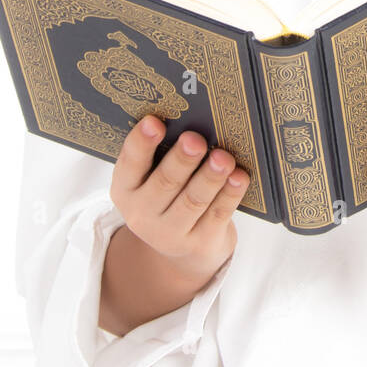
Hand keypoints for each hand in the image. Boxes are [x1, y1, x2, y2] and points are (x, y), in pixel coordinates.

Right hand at [109, 117, 249, 275]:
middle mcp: (142, 213)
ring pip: (193, 200)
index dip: (141, 142)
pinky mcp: (200, 243)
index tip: (154, 121)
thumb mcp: (153, 178)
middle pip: (165, 183)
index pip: (130, 163)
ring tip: (223, 158)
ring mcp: (171, 233)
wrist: (182, 248)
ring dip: (210, 177)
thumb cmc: (169, 195)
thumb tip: (195, 118)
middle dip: (181, 160)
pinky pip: (217, 215)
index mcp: (126, 188)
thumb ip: (163, 154)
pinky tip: (240, 176)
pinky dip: (230, 194)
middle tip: (195, 139)